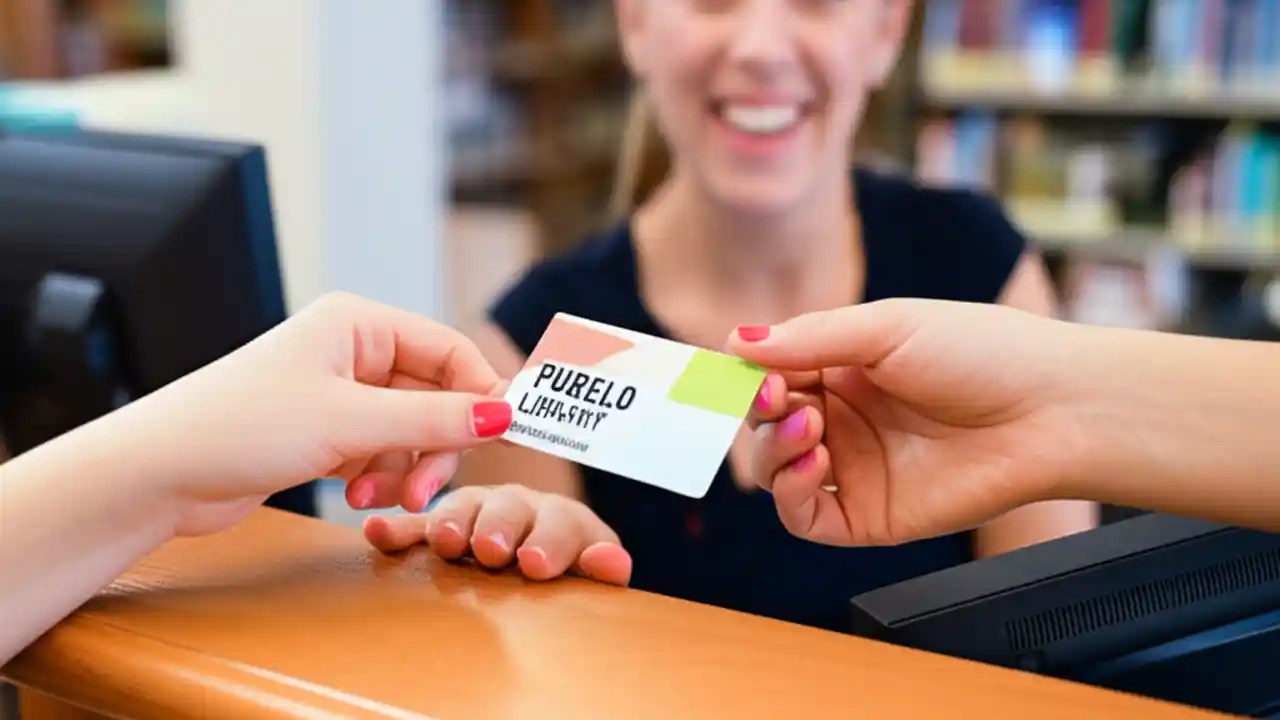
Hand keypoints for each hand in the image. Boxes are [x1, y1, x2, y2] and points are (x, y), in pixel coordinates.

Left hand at [115, 292, 511, 536]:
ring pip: (409, 431)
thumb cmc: (239, 426)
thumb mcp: (349, 423)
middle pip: (434, 396)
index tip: (507, 435)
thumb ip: (433, 421)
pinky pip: (380, 452)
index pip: (450, 351)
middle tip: (426, 487)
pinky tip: (353, 495)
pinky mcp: (323, 430)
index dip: (482, 392)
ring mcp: (338, 393)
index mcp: (360, 324)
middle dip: (435, 445)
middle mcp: (352, 351)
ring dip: (403, 468)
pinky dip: (378, 476)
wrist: (159, 473)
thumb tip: (504, 413)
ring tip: (375, 496)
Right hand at [363, 485, 632, 585]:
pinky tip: (378, 531)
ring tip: (445, 541)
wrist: (539, 559)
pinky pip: (414, 525)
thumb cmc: (568, 566)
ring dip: (452, 523)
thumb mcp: (589, 565)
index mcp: (560, 518)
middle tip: (492, 551)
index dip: (550, 541)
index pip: (560, 523)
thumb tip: (613, 563)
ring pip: (462, 510)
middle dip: (499, 529)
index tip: (536, 562)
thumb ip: (602, 565)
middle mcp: (517, 508)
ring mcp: (476, 514)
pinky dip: (397, 529)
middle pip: (508, 511)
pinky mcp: (438, 527)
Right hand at [730, 299, 1092, 546]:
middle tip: (776, 397)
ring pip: (774, 471)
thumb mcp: (887, 327)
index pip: (770, 373)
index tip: (736, 370)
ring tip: (806, 427)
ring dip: (772, 449)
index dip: (747, 374)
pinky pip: (805, 517)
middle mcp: (843, 418)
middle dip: (757, 411)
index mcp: (844, 367)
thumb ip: (809, 338)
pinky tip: (815, 464)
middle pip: (762, 424)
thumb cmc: (984, 353)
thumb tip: (735, 342)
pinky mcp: (869, 515)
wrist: (1055, 410)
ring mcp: (854, 468)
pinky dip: (792, 494)